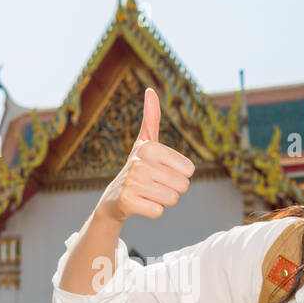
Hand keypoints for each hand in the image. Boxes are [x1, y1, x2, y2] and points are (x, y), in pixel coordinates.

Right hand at [95, 87, 194, 221]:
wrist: (114, 197)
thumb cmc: (137, 167)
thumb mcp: (145, 142)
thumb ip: (151, 118)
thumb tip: (150, 90)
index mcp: (149, 148)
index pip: (189, 170)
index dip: (180, 175)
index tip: (162, 171)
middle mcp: (139, 163)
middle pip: (182, 186)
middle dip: (173, 189)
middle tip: (155, 185)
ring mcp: (132, 183)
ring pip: (171, 199)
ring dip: (163, 200)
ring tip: (148, 193)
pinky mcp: (127, 203)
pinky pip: (158, 212)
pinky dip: (152, 211)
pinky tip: (141, 204)